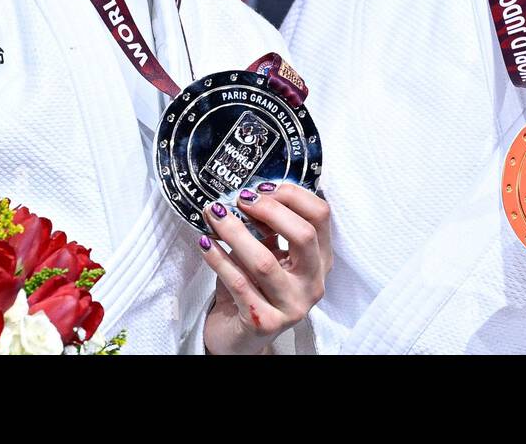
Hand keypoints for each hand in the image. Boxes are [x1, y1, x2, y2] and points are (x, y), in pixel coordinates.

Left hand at [198, 182, 331, 354]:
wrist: (238, 338)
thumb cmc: (254, 289)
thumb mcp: (267, 254)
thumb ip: (266, 228)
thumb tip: (244, 193)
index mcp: (320, 261)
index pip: (320, 217)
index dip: (292, 195)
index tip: (262, 188)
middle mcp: (312, 284)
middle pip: (303, 235)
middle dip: (268, 210)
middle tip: (239, 199)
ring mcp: (291, 307)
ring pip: (264, 262)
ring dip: (235, 232)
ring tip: (213, 214)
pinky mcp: (264, 322)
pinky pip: (238, 283)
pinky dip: (218, 259)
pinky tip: (205, 242)